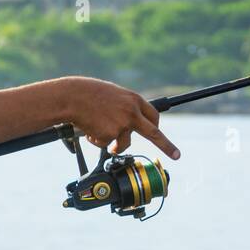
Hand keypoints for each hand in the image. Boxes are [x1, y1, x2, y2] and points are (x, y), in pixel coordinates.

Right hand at [60, 77, 180, 157]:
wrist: (73, 97)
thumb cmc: (89, 94)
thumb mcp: (113, 95)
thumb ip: (125, 107)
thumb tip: (128, 123)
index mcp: (134, 99)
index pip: (153, 115)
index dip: (156, 126)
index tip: (162, 132)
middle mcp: (132, 112)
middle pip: (154, 133)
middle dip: (166, 145)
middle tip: (176, 155)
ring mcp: (123, 124)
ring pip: (124, 143)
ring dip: (113, 144)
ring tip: (98, 131)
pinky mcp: (112, 135)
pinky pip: (107, 144)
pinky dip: (98, 140)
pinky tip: (90, 128)